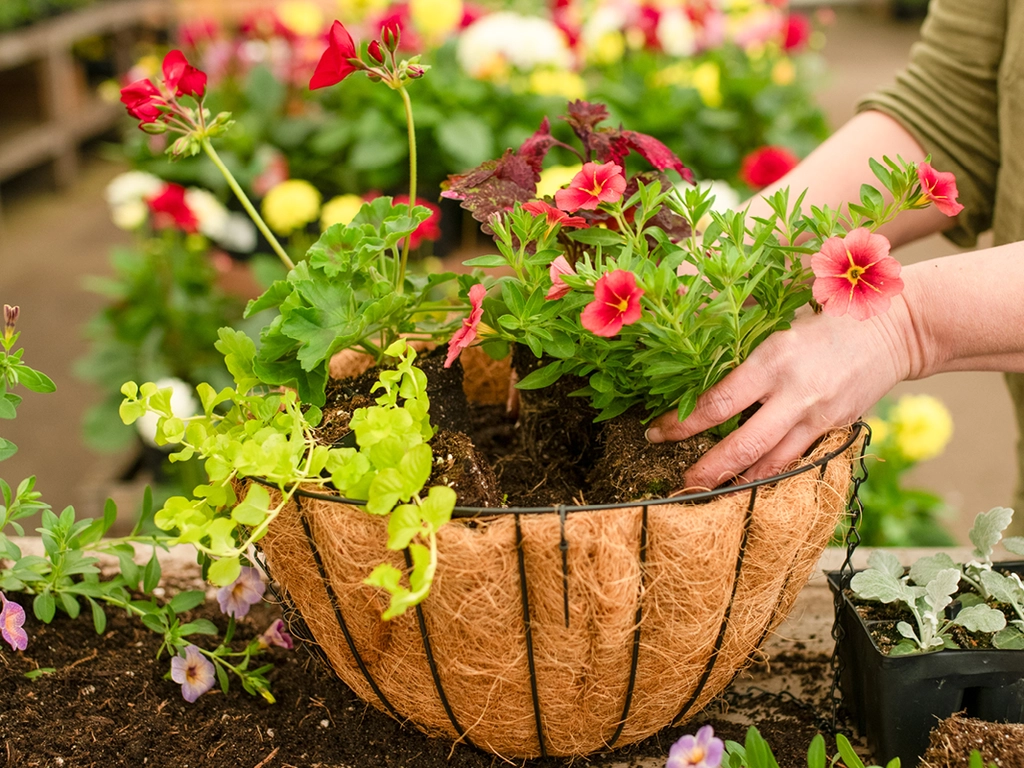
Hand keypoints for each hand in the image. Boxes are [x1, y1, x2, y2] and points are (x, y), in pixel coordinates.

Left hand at [646, 305, 913, 489]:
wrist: (895, 329)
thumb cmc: (828, 318)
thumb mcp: (780, 321)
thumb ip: (741, 345)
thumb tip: (691, 351)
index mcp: (773, 360)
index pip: (719, 402)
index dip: (683, 422)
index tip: (656, 432)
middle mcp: (794, 394)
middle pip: (743, 445)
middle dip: (707, 469)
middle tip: (680, 482)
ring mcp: (817, 417)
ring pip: (771, 464)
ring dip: (737, 483)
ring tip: (706, 494)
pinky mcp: (834, 431)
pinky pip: (796, 462)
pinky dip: (770, 477)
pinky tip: (747, 486)